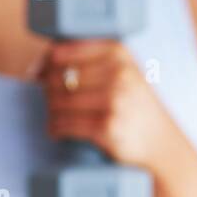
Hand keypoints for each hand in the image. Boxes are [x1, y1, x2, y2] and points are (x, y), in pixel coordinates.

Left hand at [39, 39, 190, 170]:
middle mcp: (118, 74)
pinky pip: (64, 124)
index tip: (38, 75)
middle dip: (47, 90)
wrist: (161, 144)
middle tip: (52, 100)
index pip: (62, 52)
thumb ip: (87, 60)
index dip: (44, 64)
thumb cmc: (133, 105)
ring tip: (56, 116)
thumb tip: (35, 68)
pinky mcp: (107, 128)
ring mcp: (114, 101)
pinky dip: (54, 129)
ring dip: (50, 112)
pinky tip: (57, 130)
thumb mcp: (122, 71)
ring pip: (57, 101)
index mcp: (118, 53)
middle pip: (57, 77)